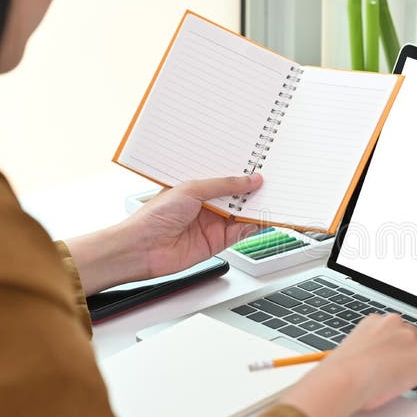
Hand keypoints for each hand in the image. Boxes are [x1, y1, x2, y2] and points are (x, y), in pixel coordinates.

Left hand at [124, 174, 263, 277]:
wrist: (142, 248)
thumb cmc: (154, 216)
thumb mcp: (192, 190)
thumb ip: (224, 185)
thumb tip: (251, 180)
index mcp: (198, 188)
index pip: (226, 179)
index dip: (243, 174)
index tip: (260, 167)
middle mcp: (207, 205)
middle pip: (238, 196)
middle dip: (254, 189)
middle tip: (271, 180)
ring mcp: (213, 224)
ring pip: (243, 213)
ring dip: (257, 207)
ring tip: (273, 196)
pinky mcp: (219, 242)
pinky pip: (242, 232)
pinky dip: (254, 225)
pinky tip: (262, 216)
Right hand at [279, 314, 416, 416]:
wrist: (343, 379)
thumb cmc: (338, 376)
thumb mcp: (349, 359)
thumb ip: (363, 359)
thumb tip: (368, 373)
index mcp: (374, 322)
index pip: (397, 334)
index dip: (403, 348)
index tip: (404, 355)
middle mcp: (395, 325)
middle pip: (414, 343)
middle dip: (410, 359)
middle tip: (397, 378)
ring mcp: (411, 342)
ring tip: (406, 383)